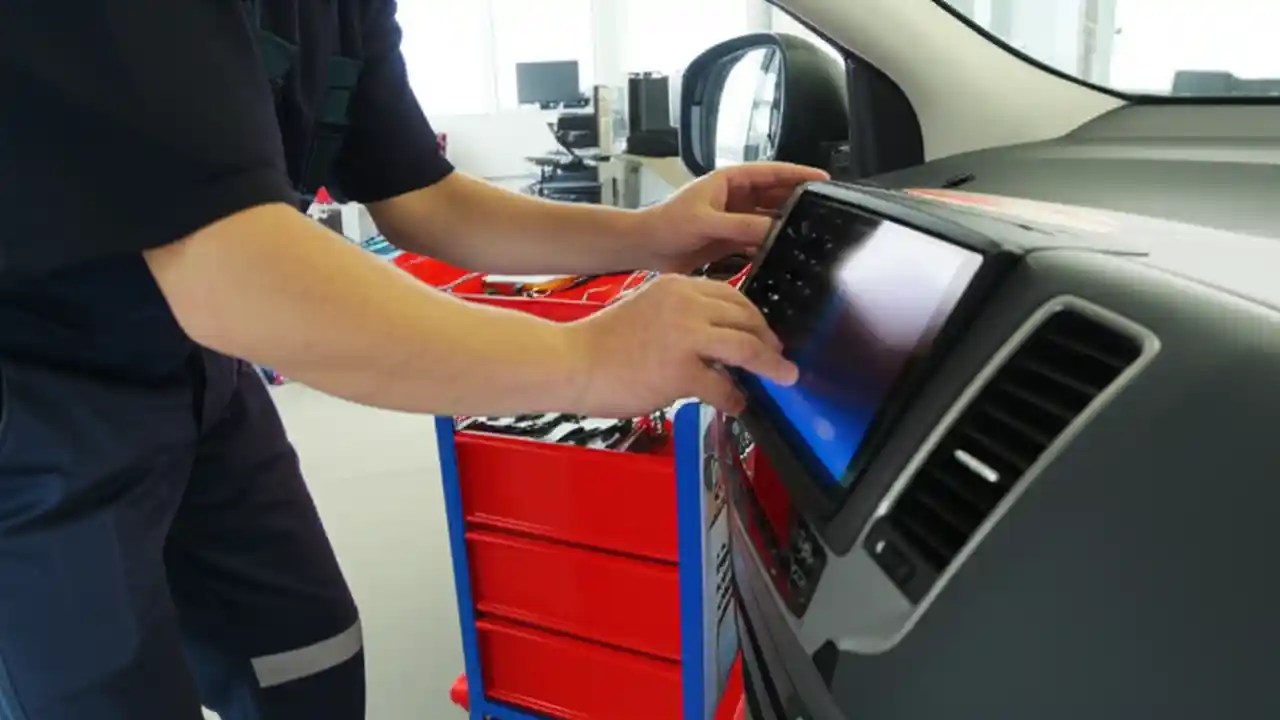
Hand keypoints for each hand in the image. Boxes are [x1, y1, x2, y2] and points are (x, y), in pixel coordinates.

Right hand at [564, 276, 798, 416]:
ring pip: (745, 346)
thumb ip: (680, 318)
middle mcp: (686, 304)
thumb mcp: (647, 310)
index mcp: (677, 287)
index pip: (731, 294)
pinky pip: (723, 385)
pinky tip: (737, 404)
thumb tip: (713, 342)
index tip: (763, 332)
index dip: (754, 317)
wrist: (570, 362)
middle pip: (746, 316)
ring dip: (770, 364)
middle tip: (778, 357)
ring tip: (782, 376)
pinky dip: (735, 398)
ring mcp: (685, 336)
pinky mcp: (681, 370)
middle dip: (768, 339)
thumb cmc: (601, 344)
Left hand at [638, 162, 829, 272]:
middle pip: (774, 196)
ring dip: (785, 226)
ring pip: (768, 219)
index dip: (797, 174)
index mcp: (730, 181)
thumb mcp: (706, 222)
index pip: (771, 173)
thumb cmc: (667, 224)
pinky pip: (758, 240)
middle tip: (824, 211)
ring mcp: (734, 219)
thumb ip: (741, 225)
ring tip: (810, 234)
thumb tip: (774, 231)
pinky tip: (785, 254)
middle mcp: (735, 197)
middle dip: (797, 201)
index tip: (822, 179)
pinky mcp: (730, 240)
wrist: (646, 247)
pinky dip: (771, 245)